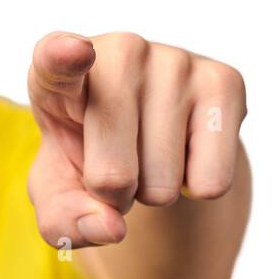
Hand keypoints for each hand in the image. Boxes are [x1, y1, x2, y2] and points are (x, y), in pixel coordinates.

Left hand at [27, 31, 246, 247]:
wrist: (146, 133)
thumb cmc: (89, 155)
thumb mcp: (59, 192)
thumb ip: (63, 219)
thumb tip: (111, 228)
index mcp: (57, 72)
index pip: (55, 61)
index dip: (62, 57)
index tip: (71, 51)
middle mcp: (119, 52)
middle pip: (113, 175)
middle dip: (114, 197)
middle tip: (115, 167)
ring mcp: (174, 60)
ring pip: (163, 184)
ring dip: (154, 190)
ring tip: (148, 153)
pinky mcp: (223, 81)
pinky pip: (210, 180)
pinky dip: (196, 187)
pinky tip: (185, 149)